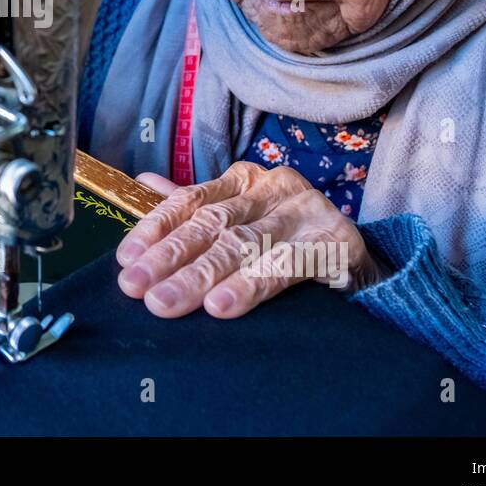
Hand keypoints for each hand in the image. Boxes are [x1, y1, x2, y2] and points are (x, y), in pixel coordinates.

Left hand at [117, 162, 384, 317]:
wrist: (359, 263)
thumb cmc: (288, 242)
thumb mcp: (241, 220)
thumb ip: (194, 207)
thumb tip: (142, 181)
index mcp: (245, 180)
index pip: (191, 200)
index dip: (156, 228)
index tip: (126, 258)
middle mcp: (274, 188)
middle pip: (212, 225)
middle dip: (169, 259)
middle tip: (136, 288)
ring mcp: (306, 211)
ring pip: (243, 245)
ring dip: (201, 277)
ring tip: (168, 302)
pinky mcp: (336, 241)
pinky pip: (286, 266)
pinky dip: (251, 286)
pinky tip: (223, 305)